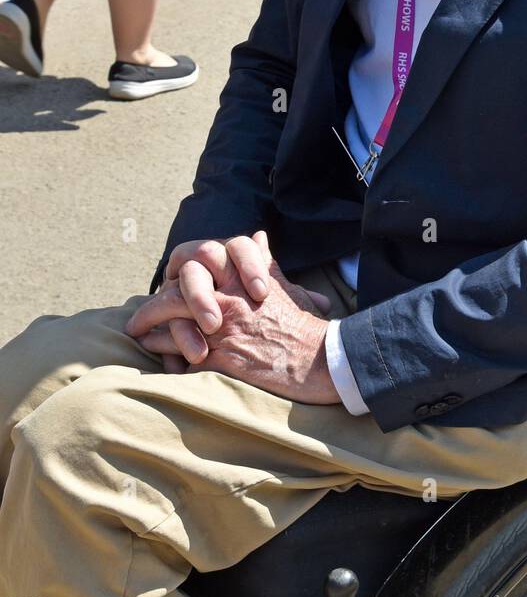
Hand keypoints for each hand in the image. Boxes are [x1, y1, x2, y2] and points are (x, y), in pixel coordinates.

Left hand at [126, 250, 340, 404]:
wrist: (318, 359)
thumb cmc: (302, 324)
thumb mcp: (285, 285)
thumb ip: (265, 261)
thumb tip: (259, 237)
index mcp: (242, 276)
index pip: (199, 259)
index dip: (178, 270)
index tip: (167, 281)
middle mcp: (229, 296)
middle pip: (179, 286)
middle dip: (154, 304)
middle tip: (139, 318)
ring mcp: (224, 325)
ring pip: (173, 317)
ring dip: (150, 328)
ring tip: (139, 336)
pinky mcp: (221, 356)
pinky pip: (180, 352)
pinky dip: (165, 354)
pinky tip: (158, 359)